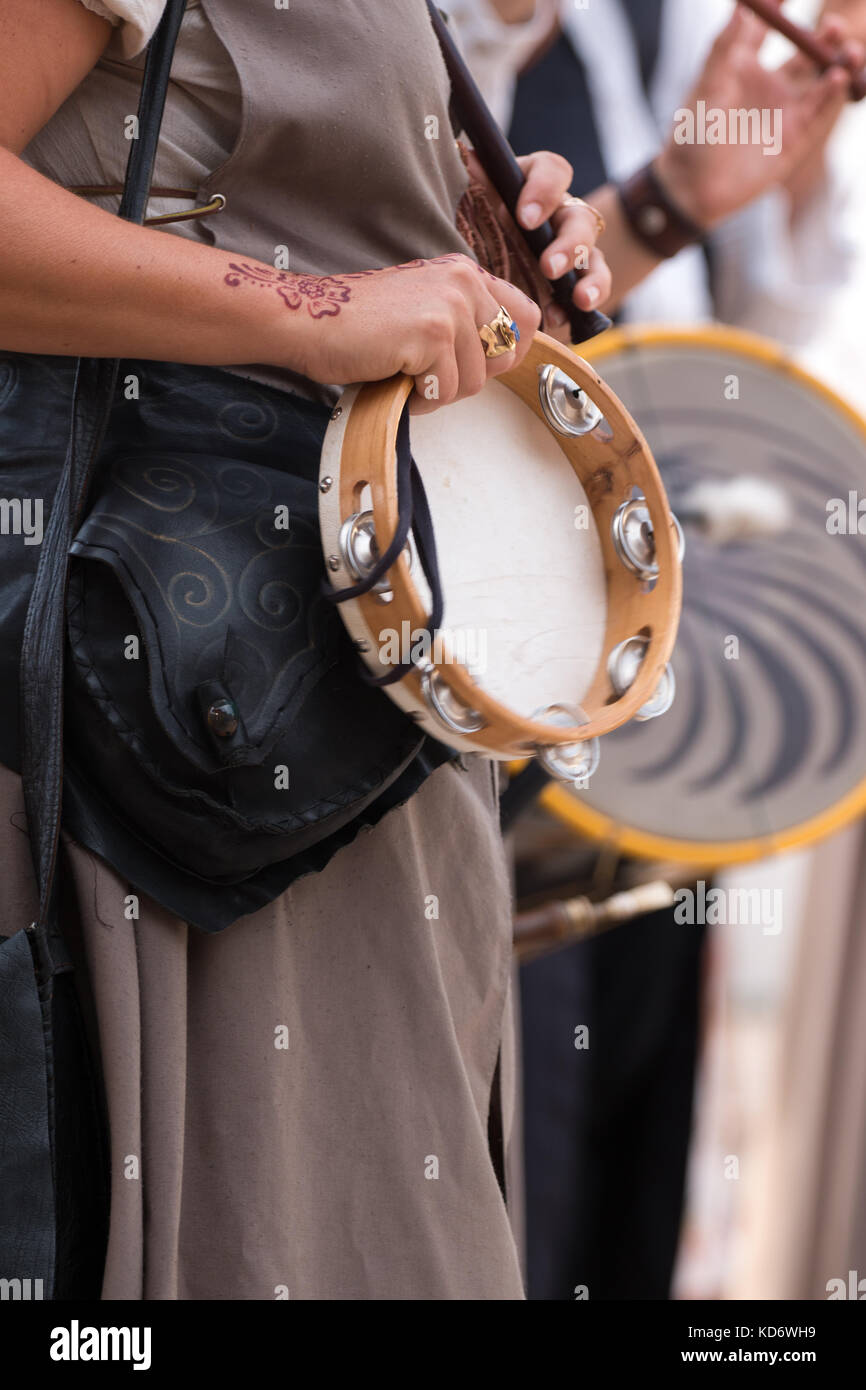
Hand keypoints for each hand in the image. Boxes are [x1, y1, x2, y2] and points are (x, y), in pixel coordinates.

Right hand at [257, 254, 540, 413]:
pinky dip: (420, 400)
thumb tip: (505, 356)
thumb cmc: (358, 323)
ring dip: (440, 392)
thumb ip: (463, 322)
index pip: (524, 316)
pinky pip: (446, 392)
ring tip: (405, 375)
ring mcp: (450, 307)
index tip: (484, 365)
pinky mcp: (433, 335)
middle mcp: (463, 282)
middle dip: (469, 377)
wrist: (308, 319)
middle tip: (429, 373)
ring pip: (476, 381)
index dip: (511, 350)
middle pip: (504, 355)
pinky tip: (396, 381)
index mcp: (464, 273)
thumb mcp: (421, 308)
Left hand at [463, 145, 612, 340]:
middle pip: (579, 219)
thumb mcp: (456, 200)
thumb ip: (461, 178)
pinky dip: (579, 307)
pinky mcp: (567, 286)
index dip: (545, 190)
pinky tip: (559, 320)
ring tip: (578, 300)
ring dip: (589, 278)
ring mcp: (565, 251)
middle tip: (547, 268)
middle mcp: (553, 216)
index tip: (524, 217)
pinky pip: (588, 291)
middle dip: (568, 244)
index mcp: (528, 186)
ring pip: (593, 257)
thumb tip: (457, 155)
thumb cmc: (456, 226)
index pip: (552, 171)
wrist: (457, 277)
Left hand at [654, 4, 862, 228]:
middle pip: (806, 50)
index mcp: (743, 66)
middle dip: (826, 36)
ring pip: (821, 78)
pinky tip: (836, 78)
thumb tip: (742, 7)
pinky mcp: (795, 138)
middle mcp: (768, 84)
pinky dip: (832, 92)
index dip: (780, 6)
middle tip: (833, 26)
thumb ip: (724, 47)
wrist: (693, 190)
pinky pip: (820, 110)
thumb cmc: (692, 137)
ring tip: (846, 51)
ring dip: (838, 61)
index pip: (768, 26)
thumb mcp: (706, 87)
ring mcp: (784, 110)